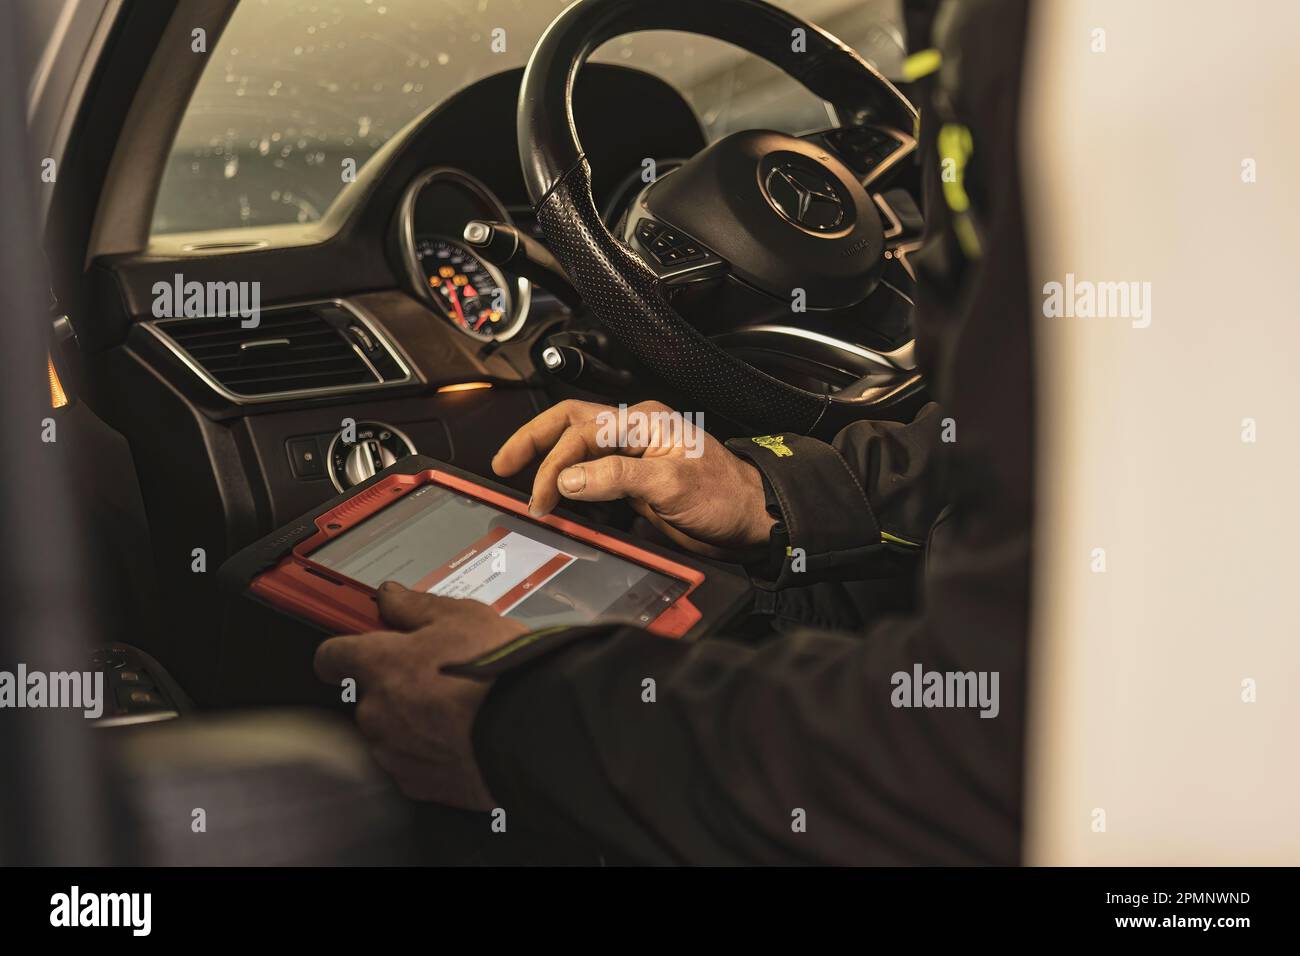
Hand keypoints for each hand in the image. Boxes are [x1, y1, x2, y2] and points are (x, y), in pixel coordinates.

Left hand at [313, 582, 526, 809]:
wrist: (533, 733)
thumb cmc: (502, 674)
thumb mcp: (464, 617)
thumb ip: (416, 606)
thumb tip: (391, 597)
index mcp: (381, 664)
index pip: (332, 656)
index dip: (345, 650)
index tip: (359, 648)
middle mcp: (377, 711)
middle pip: (368, 696)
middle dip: (394, 687)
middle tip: (436, 677)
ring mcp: (394, 751)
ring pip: (389, 731)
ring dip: (411, 721)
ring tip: (455, 710)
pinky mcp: (417, 783)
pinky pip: (410, 763)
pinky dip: (428, 752)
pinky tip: (459, 737)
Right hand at [492, 399, 775, 557]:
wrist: (750, 520)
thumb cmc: (723, 495)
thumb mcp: (670, 483)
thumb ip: (616, 476)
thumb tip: (568, 478)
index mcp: (642, 422)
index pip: (581, 431)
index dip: (554, 462)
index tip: (542, 497)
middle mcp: (634, 433)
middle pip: (570, 426)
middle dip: (534, 442)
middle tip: (503, 465)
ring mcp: (634, 457)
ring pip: (579, 450)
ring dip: (550, 466)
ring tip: (528, 490)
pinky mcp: (635, 483)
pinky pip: (593, 477)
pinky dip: (570, 486)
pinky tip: (559, 501)